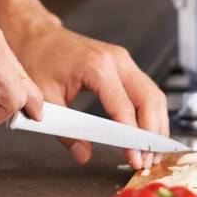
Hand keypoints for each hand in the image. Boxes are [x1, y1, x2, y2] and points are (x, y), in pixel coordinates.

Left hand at [0, 12, 169, 170]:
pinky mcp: (125, 65)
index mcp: (97, 67)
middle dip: (153, 134)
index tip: (136, 159)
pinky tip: (149, 134)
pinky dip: (152, 114)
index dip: (133, 138)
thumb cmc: (40, 58)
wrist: (38, 35)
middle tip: (149, 161)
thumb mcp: (46, 96)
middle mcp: (117, 60)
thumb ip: (64, 129)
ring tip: (152, 153)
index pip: (125, 108)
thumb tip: (82, 154)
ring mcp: (124, 61)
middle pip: (150, 100)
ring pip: (154, 96)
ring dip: (157, 126)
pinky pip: (147, 91)